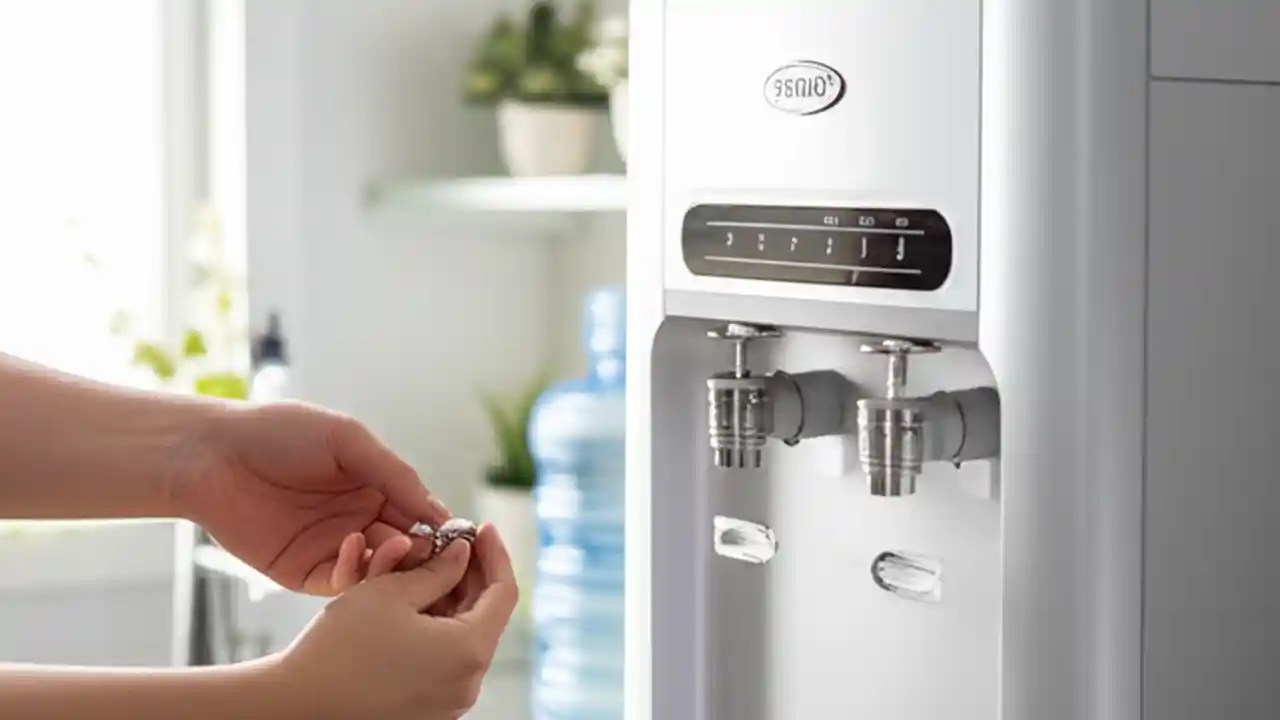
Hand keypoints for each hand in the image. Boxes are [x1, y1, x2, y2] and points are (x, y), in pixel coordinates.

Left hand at [182, 401, 449, 594]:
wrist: (211, 453)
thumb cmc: (278, 432)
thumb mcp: (348, 440)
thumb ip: (395, 474)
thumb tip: (438, 511)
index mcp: (374, 487)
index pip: (420, 513)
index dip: (439, 525)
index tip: (457, 534)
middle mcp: (359, 520)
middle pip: (407, 548)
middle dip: (422, 551)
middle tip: (429, 549)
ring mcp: (333, 548)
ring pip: (379, 572)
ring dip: (393, 564)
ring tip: (396, 547)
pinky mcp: (303, 572)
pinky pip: (341, 583)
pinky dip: (355, 573)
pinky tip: (354, 549)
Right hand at [269, 525, 518, 719]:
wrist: (295, 704)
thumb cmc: (339, 647)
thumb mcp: (391, 593)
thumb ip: (439, 569)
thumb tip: (464, 554)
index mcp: (468, 652)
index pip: (504, 593)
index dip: (495, 554)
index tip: (482, 528)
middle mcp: (467, 683)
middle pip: (485, 615)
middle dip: (469, 575)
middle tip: (450, 543)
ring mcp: (448, 702)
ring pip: (462, 636)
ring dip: (449, 599)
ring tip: (423, 568)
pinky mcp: (427, 710)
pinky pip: (443, 659)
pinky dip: (434, 627)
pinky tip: (410, 602)